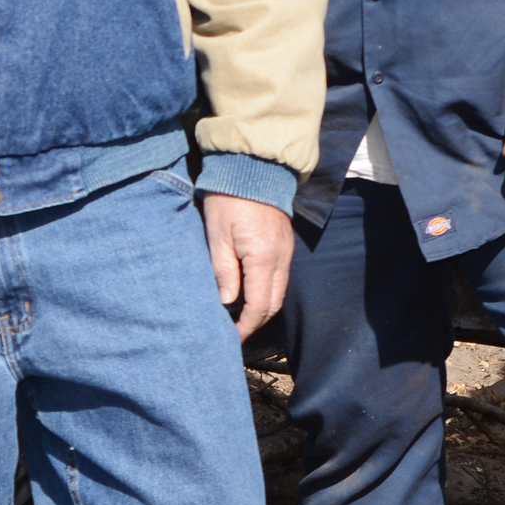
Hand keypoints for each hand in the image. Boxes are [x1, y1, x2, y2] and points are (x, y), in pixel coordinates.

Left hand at [203, 193, 293, 337]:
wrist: (252, 167)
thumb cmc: (229, 198)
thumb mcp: (217, 235)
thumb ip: (224, 271)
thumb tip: (228, 301)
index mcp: (263, 258)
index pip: (259, 306)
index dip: (246, 326)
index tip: (231, 337)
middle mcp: (281, 258)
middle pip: (274, 303)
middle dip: (256, 321)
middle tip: (235, 331)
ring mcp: (286, 250)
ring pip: (279, 290)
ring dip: (263, 306)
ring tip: (241, 315)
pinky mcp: (285, 243)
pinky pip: (280, 275)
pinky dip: (267, 289)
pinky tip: (250, 290)